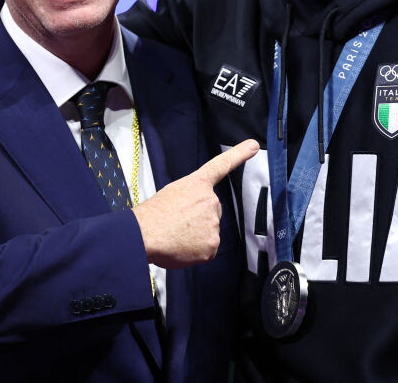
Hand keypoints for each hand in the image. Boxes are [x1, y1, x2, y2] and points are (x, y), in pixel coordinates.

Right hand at [132, 139, 258, 268]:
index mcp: (197, 184)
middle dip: (199, 219)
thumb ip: (191, 200)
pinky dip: (195, 251)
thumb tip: (195, 217)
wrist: (143, 234)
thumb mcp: (171, 195)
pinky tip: (181, 247)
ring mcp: (213, 222)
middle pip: (212, 212)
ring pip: (209, 231)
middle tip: (178, 224)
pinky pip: (207, 249)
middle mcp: (210, 200)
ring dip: (196, 236)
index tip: (254, 146)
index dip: (239, 154)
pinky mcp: (212, 244)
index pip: (221, 166)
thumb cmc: (151, 216)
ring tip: (176, 235)